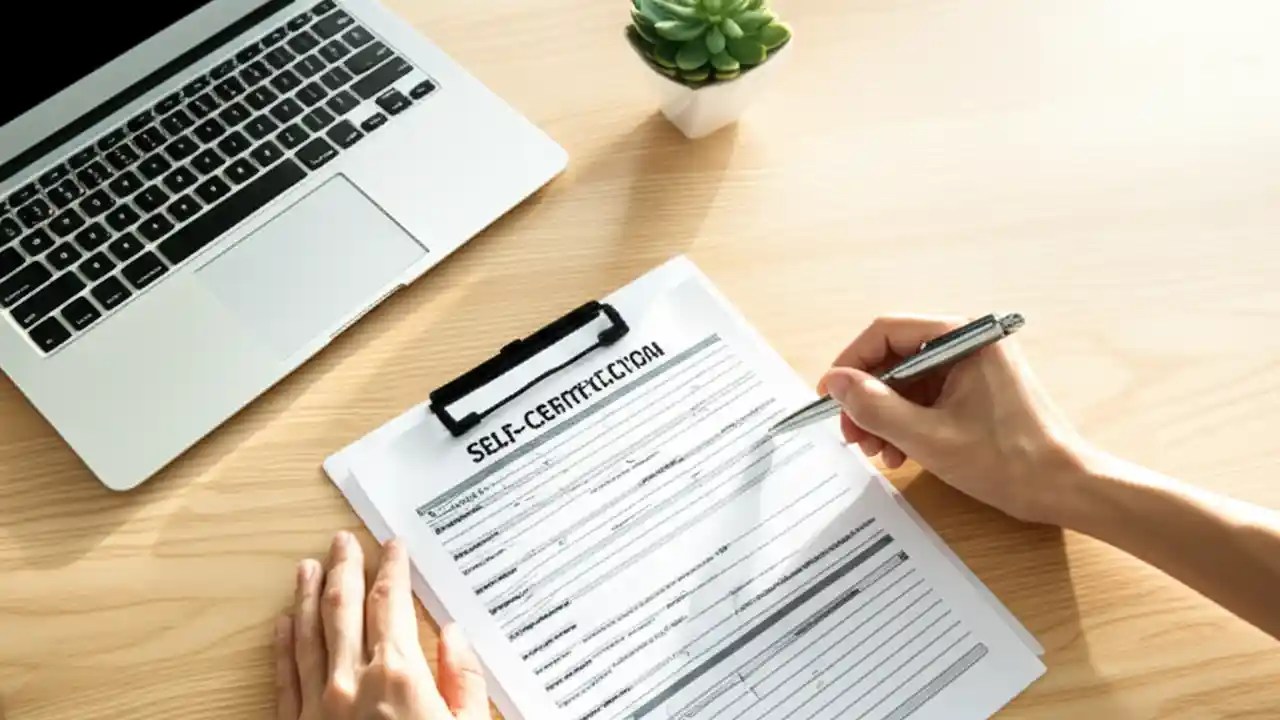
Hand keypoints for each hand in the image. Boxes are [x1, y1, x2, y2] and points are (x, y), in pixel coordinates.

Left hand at [275, 532, 489, 719]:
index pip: (390, 603)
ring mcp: (319, 705)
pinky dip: (284, 646)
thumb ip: (463, 680)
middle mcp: (352, 681)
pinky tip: (284, 624)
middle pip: (343, 608)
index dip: (392, 569)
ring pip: (309, 635)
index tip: (393, 547)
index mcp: (398, 674)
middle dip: (344, 568)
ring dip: (308, 596)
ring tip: (308, 568)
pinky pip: (286, 677)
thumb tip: (454, 636)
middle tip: (342, 542)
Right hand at [819, 315, 1089, 524]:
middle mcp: (969, 342)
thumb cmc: (1010, 461)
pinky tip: (900, 452)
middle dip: (867, 398)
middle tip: (851, 434)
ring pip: (908, 381)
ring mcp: (974, 366)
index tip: (830, 396)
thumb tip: (836, 383)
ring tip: (876, 451)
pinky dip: (907, 422)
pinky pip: (928, 397)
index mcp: (963, 337)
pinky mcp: (978, 390)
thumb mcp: (929, 437)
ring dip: (884, 415)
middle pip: (895, 357)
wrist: (1066, 487)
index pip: (887, 332)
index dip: (851, 363)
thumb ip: (876, 407)